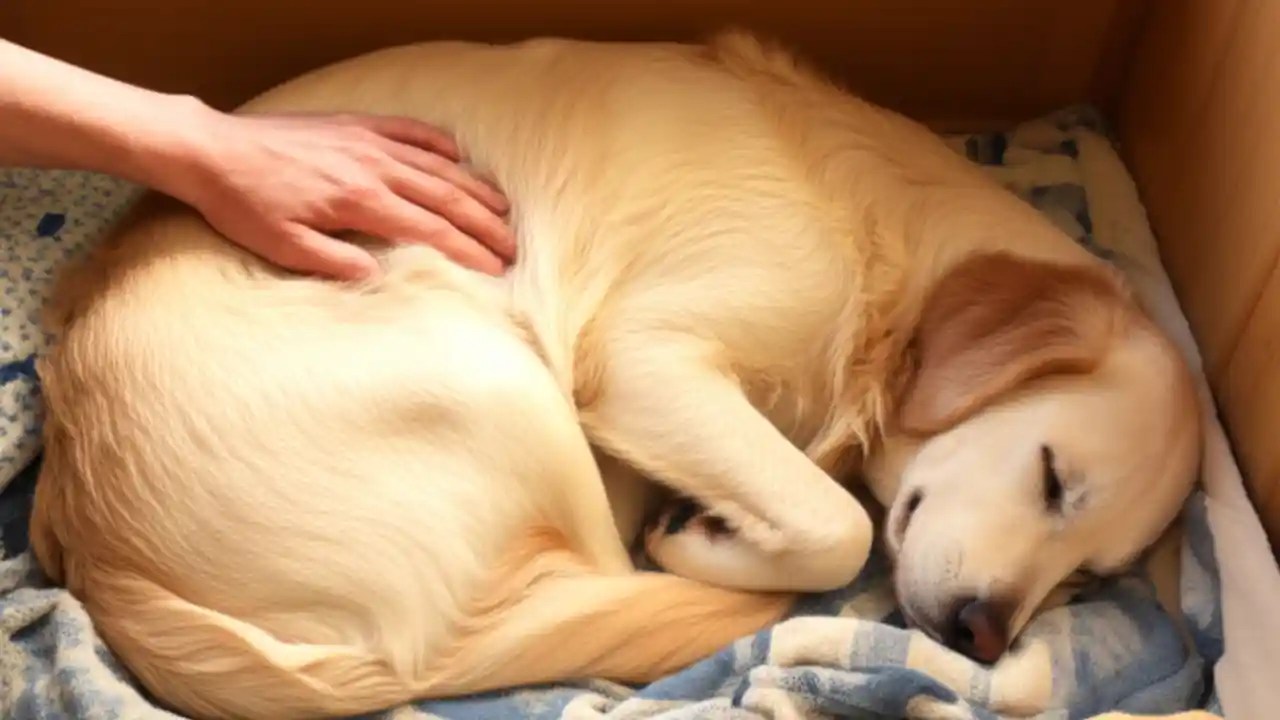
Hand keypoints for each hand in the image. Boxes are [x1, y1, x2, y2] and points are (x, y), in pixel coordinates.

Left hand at [169, 110, 515, 280]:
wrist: (212, 151)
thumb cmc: (244, 205)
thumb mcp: (283, 247)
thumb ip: (335, 263)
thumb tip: (380, 277)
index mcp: (359, 200)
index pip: (429, 229)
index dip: (466, 252)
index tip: (494, 270)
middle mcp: (372, 166)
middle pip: (445, 196)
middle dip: (484, 223)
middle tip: (512, 246)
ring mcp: (366, 141)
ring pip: (435, 164)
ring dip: (473, 186)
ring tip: (502, 207)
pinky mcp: (354, 125)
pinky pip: (408, 129)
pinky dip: (437, 141)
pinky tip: (458, 153)